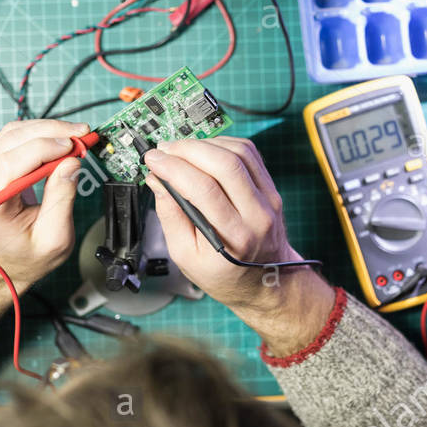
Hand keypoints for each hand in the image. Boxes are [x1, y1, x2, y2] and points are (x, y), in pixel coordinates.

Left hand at [0, 119, 90, 293]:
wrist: (8, 262)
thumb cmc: (28, 256)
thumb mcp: (54, 238)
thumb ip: (62, 199)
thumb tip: (71, 163)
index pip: (9, 163)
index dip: (42, 148)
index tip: (72, 145)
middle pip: (9, 141)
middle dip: (49, 131)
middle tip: (81, 133)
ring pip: (11, 134)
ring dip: (45, 128)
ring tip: (74, 135)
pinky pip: (12, 139)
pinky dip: (38, 133)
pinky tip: (59, 138)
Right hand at [144, 136, 335, 353]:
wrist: (266, 281)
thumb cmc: (226, 274)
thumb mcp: (186, 257)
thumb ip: (170, 216)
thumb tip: (157, 180)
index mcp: (233, 238)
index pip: (203, 190)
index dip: (174, 168)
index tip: (154, 160)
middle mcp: (256, 216)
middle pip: (225, 165)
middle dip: (188, 150)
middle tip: (164, 150)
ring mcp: (268, 200)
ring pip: (239, 153)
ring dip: (205, 144)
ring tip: (181, 150)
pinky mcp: (272, 188)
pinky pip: (249, 154)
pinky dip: (223, 145)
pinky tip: (204, 150)